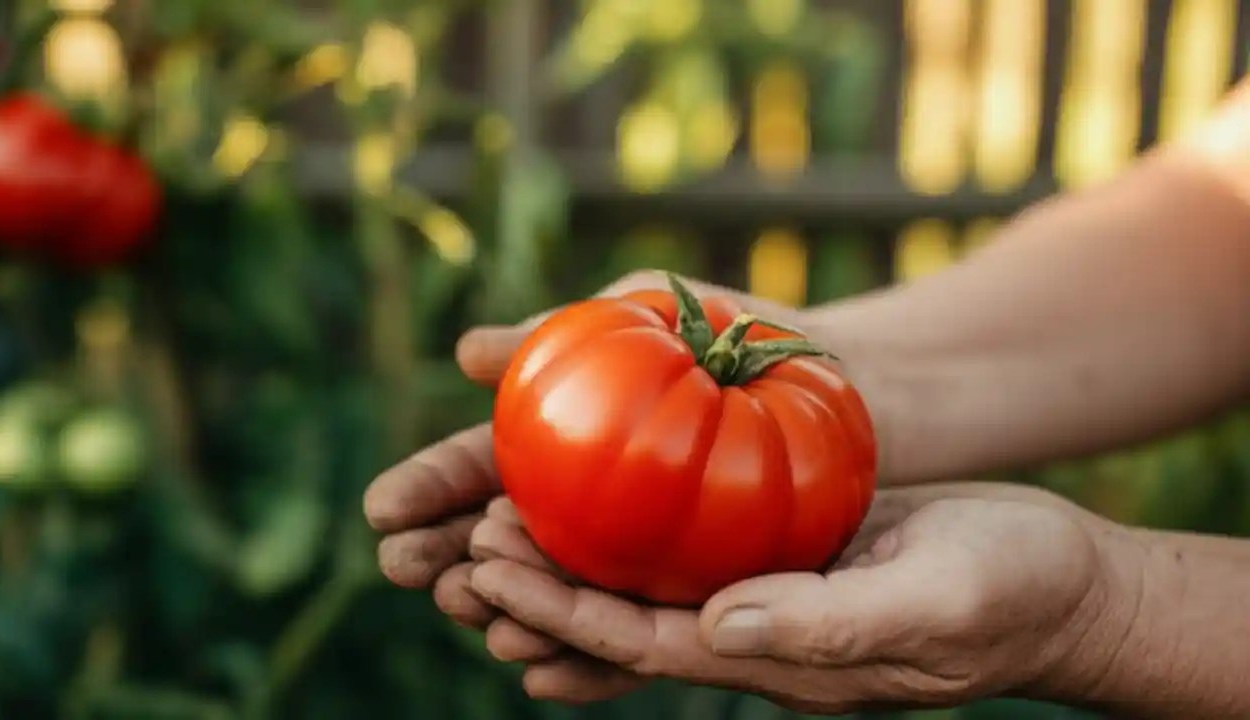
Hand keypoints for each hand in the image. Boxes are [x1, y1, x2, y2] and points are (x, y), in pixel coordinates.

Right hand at [363, 271, 813, 630]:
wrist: (856, 377)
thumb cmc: (752, 327)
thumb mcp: (657, 309)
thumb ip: (570, 330)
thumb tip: (464, 354)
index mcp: (572, 431)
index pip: (485, 466)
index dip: (432, 489)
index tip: (381, 509)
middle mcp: (597, 497)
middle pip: (508, 534)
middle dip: (451, 555)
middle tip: (409, 571)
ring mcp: (646, 546)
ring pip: (562, 590)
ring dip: (510, 607)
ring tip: (473, 617)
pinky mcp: (701, 586)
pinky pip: (639, 628)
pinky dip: (589, 655)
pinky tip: (544, 673)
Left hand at [465, 483, 1145, 713]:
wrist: (1064, 583)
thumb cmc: (1011, 595)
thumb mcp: (931, 606)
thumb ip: (826, 627)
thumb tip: (716, 629)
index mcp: (777, 658)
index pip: (641, 642)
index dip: (561, 610)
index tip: (489, 568)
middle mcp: (759, 631)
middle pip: (628, 614)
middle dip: (546, 582)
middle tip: (470, 531)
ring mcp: (773, 589)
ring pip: (653, 577)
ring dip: (581, 550)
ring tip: (506, 509)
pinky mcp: (794, 546)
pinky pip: (699, 538)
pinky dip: (642, 519)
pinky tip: (608, 486)